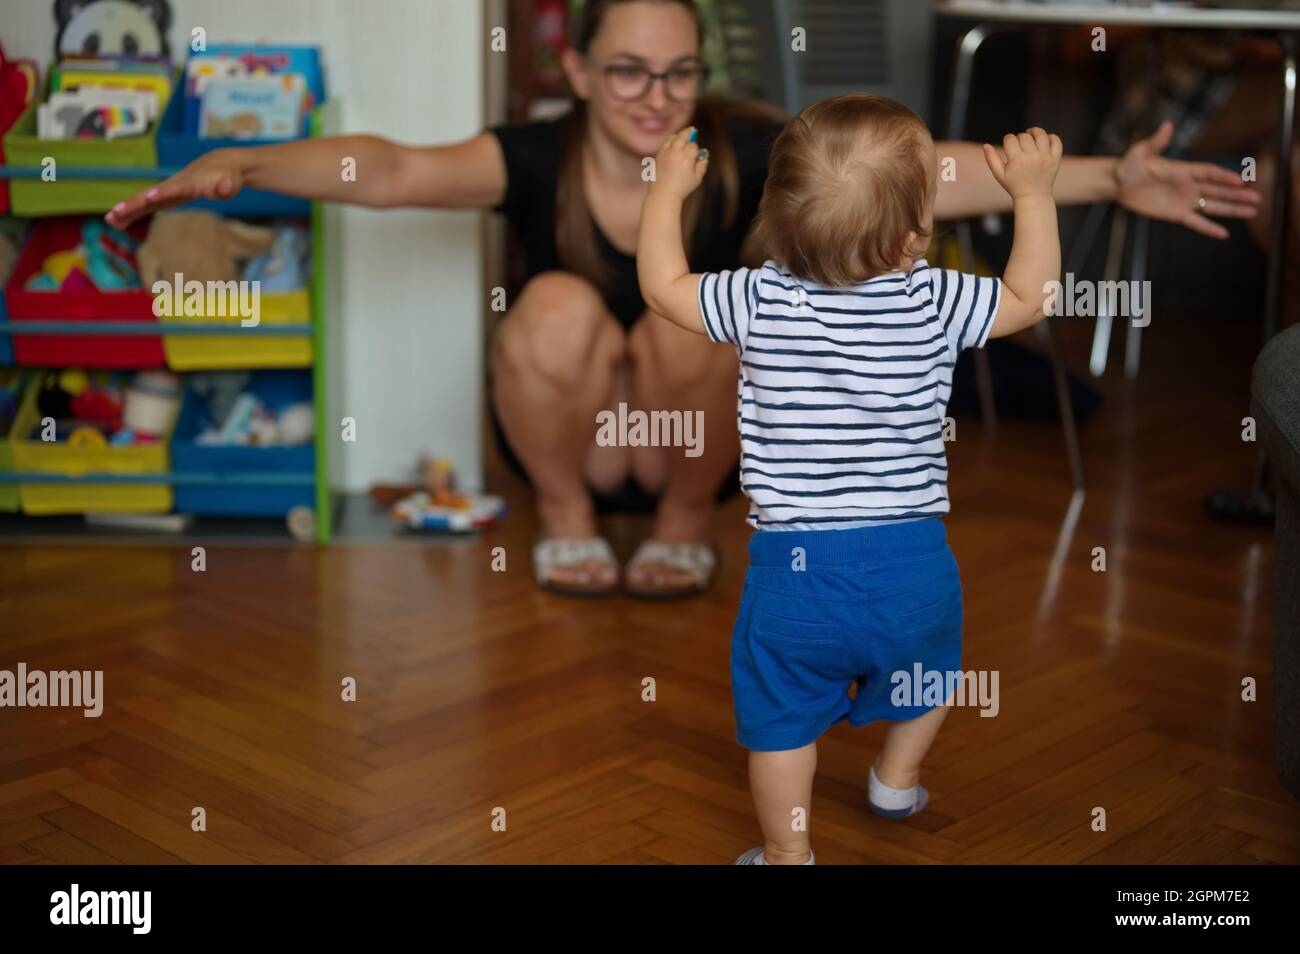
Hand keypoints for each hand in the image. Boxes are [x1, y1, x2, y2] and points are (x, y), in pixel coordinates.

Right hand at [104, 149, 243, 227]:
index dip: (162, 193)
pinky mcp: (165, 198)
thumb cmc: (227, 176)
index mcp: (189, 182)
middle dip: (134, 203)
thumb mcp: (232, 181)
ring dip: (127, 210)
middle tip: (116, 212)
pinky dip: (132, 213)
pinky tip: (118, 223)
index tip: (149, 198)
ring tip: (110, 221)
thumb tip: (227, 188)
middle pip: (151, 195)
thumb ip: (228, 186)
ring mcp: (167, 191)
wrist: (219, 165)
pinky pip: (146, 206)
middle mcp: (173, 185)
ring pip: (144, 200)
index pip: (174, 188)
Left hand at [649, 126, 707, 199]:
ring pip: (673, 138)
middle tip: (692, 130)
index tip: (695, 152)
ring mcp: (666, 153)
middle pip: (683, 136)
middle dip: (689, 132)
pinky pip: (665, 144)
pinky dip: (670, 141)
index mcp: (687, 157)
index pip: (693, 145)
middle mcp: (676, 152)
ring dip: (679, 135)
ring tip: (682, 135)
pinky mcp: (658, 156)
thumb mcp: (697, 178)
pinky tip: (673, 142)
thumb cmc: (682, 188)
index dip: (695, 148)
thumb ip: (702, 166)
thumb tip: (704, 157)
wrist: (664, 194)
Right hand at [984, 127, 1062, 199]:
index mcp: (1017, 160)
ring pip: (1041, 134)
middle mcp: (1032, 157)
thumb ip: (991, 159)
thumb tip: (985, 145)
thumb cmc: (1014, 185)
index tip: (1008, 145)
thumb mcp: (999, 174)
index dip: (1008, 139)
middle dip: (1020, 137)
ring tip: (1031, 135)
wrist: (1033, 196)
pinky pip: (1056, 141)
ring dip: (1035, 132)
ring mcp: (1045, 157)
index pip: (1010, 139)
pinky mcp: (1055, 159)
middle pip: (1024, 136)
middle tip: (1019, 145)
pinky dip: (1051, 137)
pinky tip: (1044, 140)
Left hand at [1115, 120, 1259, 239]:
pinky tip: (1224, 234)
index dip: (1223, 177)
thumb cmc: (1129, 165)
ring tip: (1253, 212)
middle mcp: (1189, 185)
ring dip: (1232, 209)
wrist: (1118, 183)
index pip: (1208, 173)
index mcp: (1183, 170)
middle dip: (1237, 195)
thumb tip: (1167, 125)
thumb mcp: (1140, 153)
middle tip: (1257, 198)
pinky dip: (1208, 228)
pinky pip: (1195, 222)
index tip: (1240, 181)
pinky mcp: (1176, 214)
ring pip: (1213, 206)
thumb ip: (1156, 142)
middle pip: (1218, 190)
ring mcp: (1184, 200)